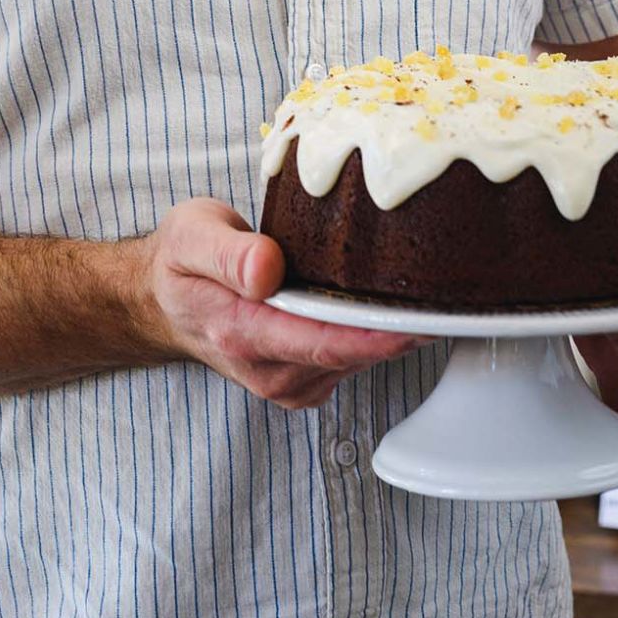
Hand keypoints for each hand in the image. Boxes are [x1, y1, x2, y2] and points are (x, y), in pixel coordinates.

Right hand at [136, 197, 429, 409]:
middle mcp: (268, 370)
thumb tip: (267, 271)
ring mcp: (287, 381)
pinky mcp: (302, 379)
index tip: (424, 318)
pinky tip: (386, 305)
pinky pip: (349, 363)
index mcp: (241, 333)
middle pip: (351, 357)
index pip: (324, 342)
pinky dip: (372, 338)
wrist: (161, 299)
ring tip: (428, 291)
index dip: (378, 335)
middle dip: (402, 332)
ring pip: (355, 363)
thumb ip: (228, 254)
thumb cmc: (180, 262)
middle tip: (456, 297)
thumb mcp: (191, 236)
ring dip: (391, 334)